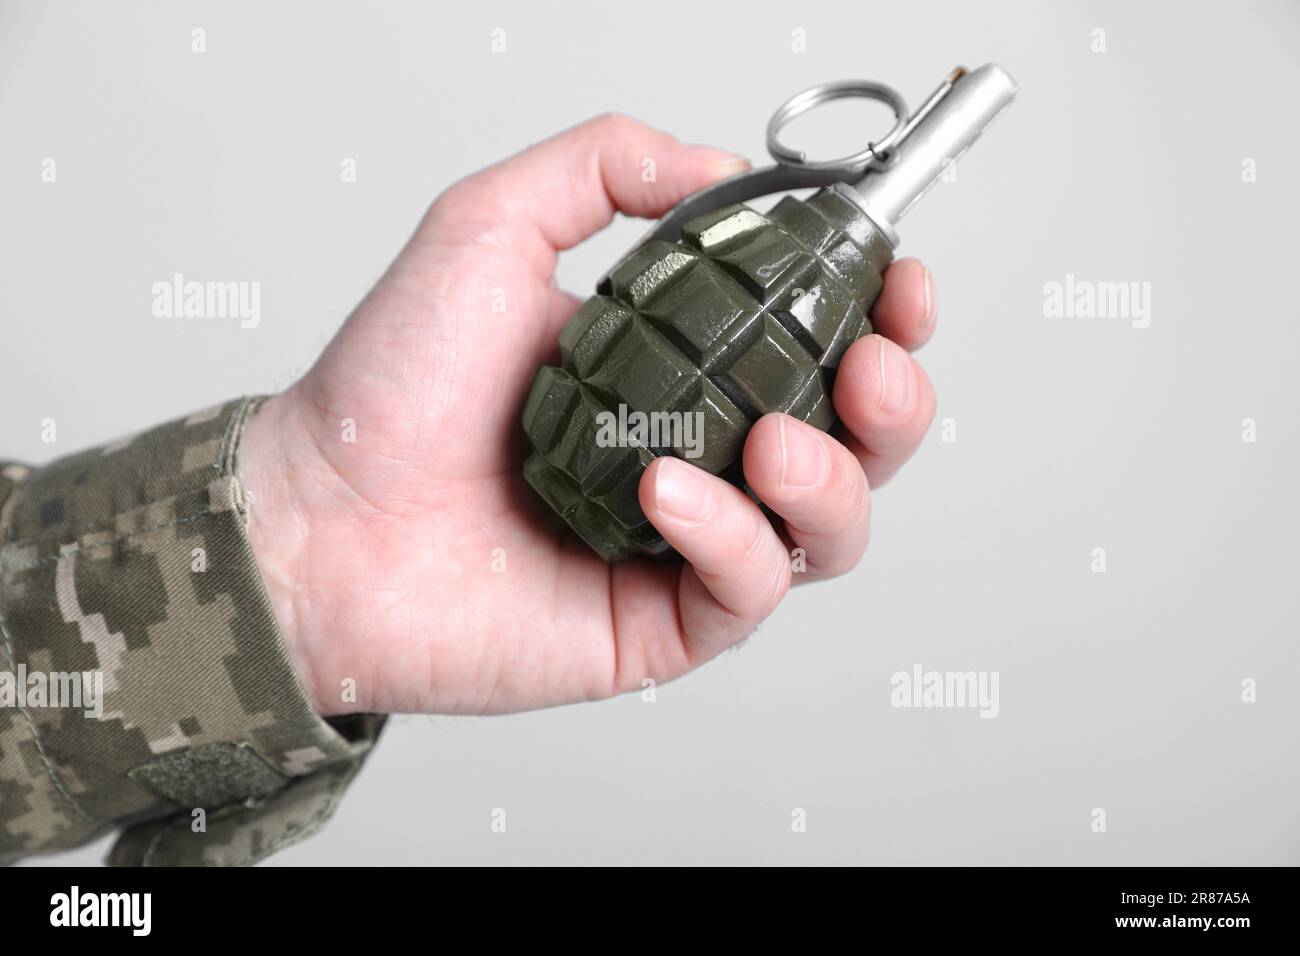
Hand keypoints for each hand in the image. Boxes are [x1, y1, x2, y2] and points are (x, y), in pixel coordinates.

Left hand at [239, 114, 937, 716]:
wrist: (316, 519)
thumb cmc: (388, 390)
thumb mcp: (490, 226)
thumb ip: (605, 167)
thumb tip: (725, 169)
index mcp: (679, 369)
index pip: (816, 343)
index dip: (880, 315)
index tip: (896, 283)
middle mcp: (701, 455)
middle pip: (859, 442)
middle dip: (895, 402)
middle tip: (870, 367)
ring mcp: (686, 544)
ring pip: (831, 527)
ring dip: (832, 477)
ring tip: (771, 441)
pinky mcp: (665, 622)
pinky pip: (748, 586)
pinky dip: (729, 534)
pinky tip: (666, 491)